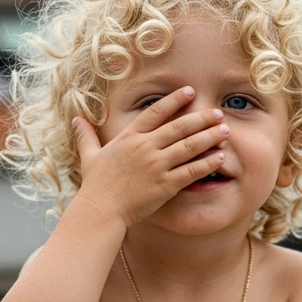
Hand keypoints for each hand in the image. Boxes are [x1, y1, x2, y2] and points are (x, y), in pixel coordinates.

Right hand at [71, 86, 229, 228]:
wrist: (101, 210)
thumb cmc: (95, 185)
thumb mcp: (89, 156)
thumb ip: (86, 136)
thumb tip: (76, 119)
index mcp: (129, 137)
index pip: (155, 112)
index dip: (174, 100)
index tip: (189, 91)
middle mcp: (144, 148)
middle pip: (179, 127)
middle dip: (201, 118)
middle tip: (218, 112)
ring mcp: (156, 166)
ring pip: (189, 147)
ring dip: (209, 137)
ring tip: (225, 130)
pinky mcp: (165, 185)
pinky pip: (191, 171)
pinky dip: (207, 163)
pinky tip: (220, 157)